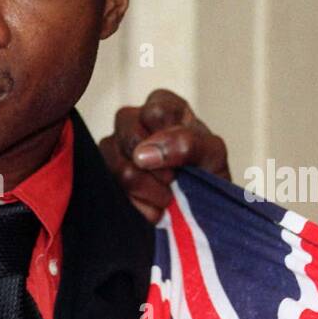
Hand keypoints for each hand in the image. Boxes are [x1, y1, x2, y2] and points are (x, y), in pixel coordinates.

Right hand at [98, 88, 229, 222]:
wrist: (202, 210)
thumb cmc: (208, 175)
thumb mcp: (212, 154)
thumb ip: (186, 143)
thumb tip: (143, 154)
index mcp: (163, 108)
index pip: (156, 112)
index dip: (170, 139)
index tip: (185, 157)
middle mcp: (134, 122)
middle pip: (130, 136)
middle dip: (158, 168)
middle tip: (175, 179)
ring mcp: (114, 149)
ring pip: (119, 167)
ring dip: (150, 190)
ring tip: (167, 197)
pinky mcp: (105, 177)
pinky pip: (115, 192)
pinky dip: (140, 206)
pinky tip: (154, 209)